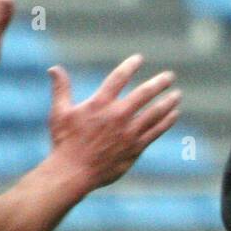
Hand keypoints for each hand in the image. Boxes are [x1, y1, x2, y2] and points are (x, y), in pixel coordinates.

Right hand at [48, 55, 180, 191]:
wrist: (74, 172)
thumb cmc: (64, 142)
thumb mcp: (59, 112)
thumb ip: (61, 89)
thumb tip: (53, 68)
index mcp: (100, 104)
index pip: (118, 78)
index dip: (130, 66)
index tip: (139, 59)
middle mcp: (118, 115)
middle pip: (144, 93)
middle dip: (159, 83)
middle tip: (170, 76)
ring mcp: (129, 132)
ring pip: (155, 113)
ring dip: (168, 102)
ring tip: (177, 95)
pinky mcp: (136, 147)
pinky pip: (156, 131)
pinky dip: (167, 121)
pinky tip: (174, 114)